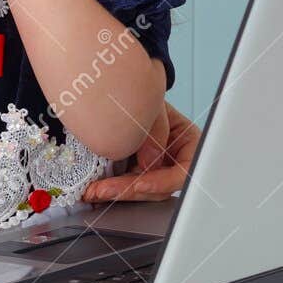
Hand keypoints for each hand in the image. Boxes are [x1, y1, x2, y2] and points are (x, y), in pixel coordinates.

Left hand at [82, 100, 199, 201]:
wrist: (123, 89)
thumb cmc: (142, 94)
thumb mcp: (152, 107)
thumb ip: (154, 131)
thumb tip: (150, 163)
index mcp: (188, 143)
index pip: (184, 172)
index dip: (163, 182)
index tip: (140, 184)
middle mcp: (174, 160)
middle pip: (160, 187)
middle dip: (130, 190)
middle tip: (105, 190)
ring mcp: (155, 168)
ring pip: (142, 191)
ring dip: (117, 193)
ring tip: (94, 190)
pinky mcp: (137, 172)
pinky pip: (126, 185)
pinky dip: (111, 188)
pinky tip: (95, 189)